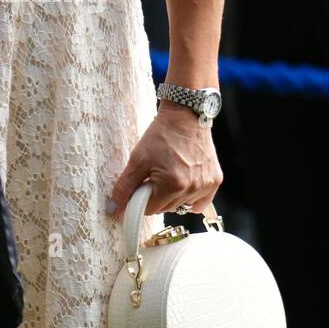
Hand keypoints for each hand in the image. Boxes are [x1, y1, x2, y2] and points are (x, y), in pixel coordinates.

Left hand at [105, 103, 222, 219]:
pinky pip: (199, 203)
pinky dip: (190, 198)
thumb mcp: (137, 159)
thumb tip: (113, 209)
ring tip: (168, 174)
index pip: (151, 209)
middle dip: (156, 196)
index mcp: (172, 185)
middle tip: (153, 175)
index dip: (141, 197)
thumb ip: (125, 186)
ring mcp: (205, 186)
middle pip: (166, 208)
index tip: (141, 184)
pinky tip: (183, 183)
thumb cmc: (161, 135)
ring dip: (172, 196)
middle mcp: (192, 188)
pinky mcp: (215, 181)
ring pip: (182, 206)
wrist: (185, 117)